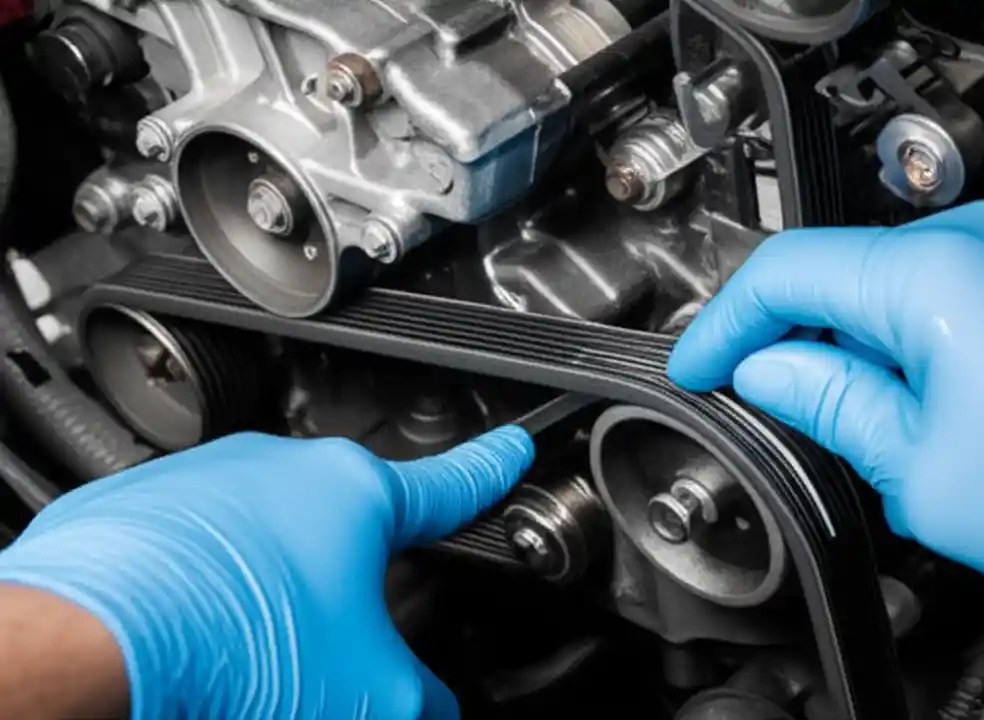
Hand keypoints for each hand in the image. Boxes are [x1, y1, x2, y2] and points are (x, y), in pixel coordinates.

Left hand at [0, 426, 533, 718]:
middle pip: (348, 525)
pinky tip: (196, 638)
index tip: (508, 448)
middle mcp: (283, 470)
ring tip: (252, 653)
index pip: (450, 483)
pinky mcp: (138, 510)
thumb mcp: (371, 694)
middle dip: (353, 577)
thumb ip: (427, 697)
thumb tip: (431, 708)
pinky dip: (205, 587)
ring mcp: (207, 482)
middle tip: (340, 641)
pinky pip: (195, 546)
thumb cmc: (232, 648)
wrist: (89, 645)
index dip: (490, 469)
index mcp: (358, 495)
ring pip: (267, 536)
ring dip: (275, 586)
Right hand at [669, 201, 983, 614]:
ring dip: (848, 354)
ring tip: (859, 433)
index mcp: (929, 276)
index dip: (722, 324)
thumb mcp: (925, 468)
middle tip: (765, 411)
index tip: (696, 366)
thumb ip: (829, 407)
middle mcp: (974, 243)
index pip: (781, 274)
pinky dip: (903, 349)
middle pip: (830, 277)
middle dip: (785, 345)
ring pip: (883, 292)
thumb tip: (770, 372)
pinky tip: (917, 413)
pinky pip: (939, 300)